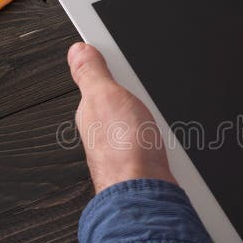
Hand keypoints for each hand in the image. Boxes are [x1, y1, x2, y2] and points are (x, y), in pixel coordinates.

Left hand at [67, 42, 176, 192]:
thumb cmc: (123, 153)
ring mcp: (126, 143)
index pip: (104, 77)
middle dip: (144, 94)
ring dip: (157, 117)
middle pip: (129, 96)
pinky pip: (159, 136)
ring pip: (146, 117)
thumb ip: (90, 72)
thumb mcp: (104, 96)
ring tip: (158, 121)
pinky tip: (166, 138)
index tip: (131, 70)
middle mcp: (105, 127)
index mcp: (91, 108)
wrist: (146, 192)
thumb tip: (77, 50)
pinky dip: (166, 136)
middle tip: (148, 100)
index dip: (120, 69)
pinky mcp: (145, 157)